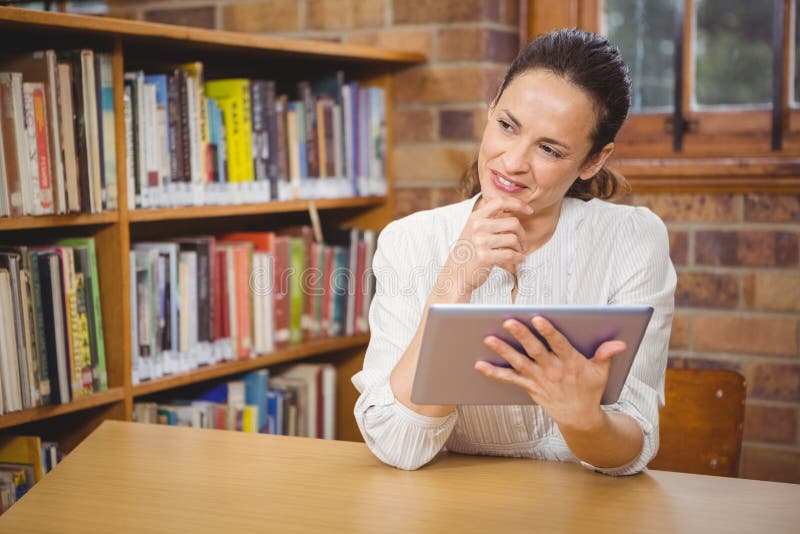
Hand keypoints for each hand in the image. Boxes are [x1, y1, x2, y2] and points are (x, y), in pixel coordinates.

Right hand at [435, 197, 531, 297]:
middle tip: (522, 244)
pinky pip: (510, 254)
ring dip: (520, 248)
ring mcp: (479, 242)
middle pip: (513, 223)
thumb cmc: (470, 252)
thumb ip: (490, 219)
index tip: (529, 210)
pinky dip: (519, 258)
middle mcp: (477, 227)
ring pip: (513, 239)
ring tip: (518, 253)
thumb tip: (514, 208)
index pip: (500, 202)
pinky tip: (519, 260)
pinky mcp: (484, 257)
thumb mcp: (474, 229)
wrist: (455, 274)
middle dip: (522, 235)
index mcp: (476, 217)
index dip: (518, 204)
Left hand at [474, 316, 626, 431]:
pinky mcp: (529, 387)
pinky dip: (495, 372)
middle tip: (508, 321)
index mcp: (571, 363)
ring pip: (519, 363)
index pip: (559, 344)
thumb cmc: (590, 389)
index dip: (549, 331)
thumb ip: (606, 354)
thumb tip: (618, 342)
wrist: (579, 418)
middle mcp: (553, 370)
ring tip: (488, 338)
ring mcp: (539, 379)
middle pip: (535, 350)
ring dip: (503, 351)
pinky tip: (480, 364)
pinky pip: (510, 379)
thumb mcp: (602, 372)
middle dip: (522, 335)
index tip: (539, 318)